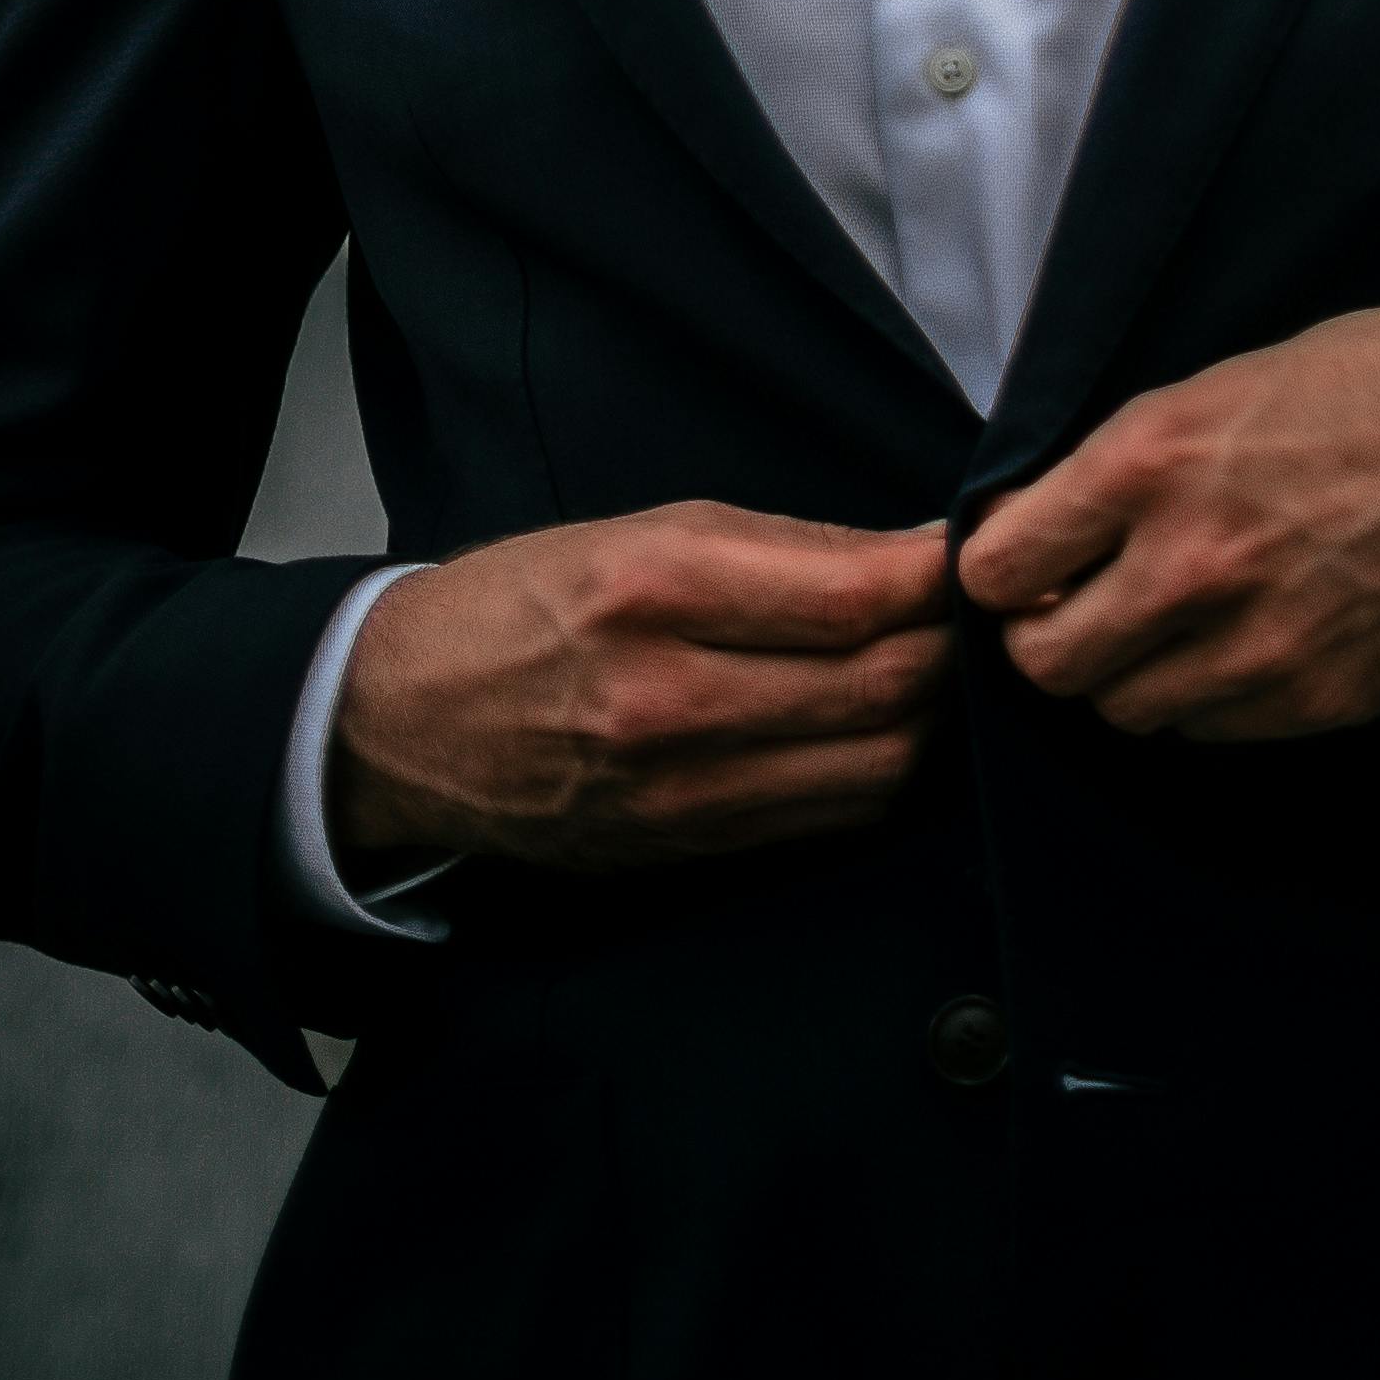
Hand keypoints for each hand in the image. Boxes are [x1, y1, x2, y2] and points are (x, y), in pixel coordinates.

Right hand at [331, 501, 952, 870]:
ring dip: (929, 716)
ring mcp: (680, 791)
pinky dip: (879, 770)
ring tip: (936, 667)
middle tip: (975, 610)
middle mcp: (671, 698)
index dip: (937, 576)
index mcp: (656, 588)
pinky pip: (827, 818)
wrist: (405, 723)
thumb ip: (780, 548)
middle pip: (880, 688)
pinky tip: (884, 728)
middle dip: (951, 645)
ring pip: (874, 766)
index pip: (852, 597)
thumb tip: (909, 554)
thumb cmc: (524, 601)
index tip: (970, 551)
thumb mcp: (640, 528)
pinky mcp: (685, 850)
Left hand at [956, 300, 1379, 745]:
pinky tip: (1233, 645)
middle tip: (1075, 606)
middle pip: (1046, 661)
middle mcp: (1190, 562)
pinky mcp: (1311, 701)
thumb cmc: (1379, 384)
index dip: (1000, 567)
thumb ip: (1133, 463)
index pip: (1001, 564)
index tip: (1018, 563)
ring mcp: (1252, 645)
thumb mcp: (1229, 381)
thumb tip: (1051, 524)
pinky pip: (1203, 731)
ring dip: (1125, 673)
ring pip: (1119, 708)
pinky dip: (1199, 699)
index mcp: (1155, 459)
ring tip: (1165, 625)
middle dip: (1046, 635)